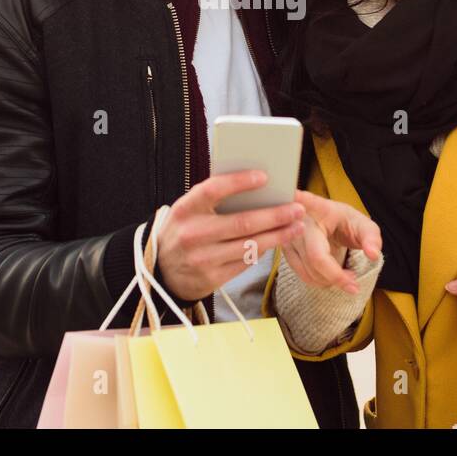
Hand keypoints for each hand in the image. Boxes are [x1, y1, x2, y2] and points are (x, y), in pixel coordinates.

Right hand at [155, 170, 305, 302]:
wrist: (159, 271)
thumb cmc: (182, 231)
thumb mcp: (188, 210)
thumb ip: (213, 199)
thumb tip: (255, 186)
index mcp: (184, 210)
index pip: (213, 190)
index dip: (239, 182)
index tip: (264, 177)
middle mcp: (192, 234)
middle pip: (242, 223)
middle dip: (274, 215)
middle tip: (296, 208)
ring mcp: (202, 259)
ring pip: (249, 245)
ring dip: (278, 235)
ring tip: (297, 225)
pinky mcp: (212, 278)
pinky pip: (245, 262)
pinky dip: (264, 250)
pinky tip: (278, 241)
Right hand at [282, 190, 381, 294]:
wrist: (330, 227)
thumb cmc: (345, 223)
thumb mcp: (363, 226)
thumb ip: (372, 238)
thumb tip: (373, 254)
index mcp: (319, 208)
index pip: (307, 202)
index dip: (298, 199)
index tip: (293, 195)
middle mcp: (299, 222)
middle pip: (315, 256)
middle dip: (336, 275)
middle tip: (354, 283)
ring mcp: (290, 237)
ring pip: (308, 270)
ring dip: (329, 281)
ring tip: (346, 278)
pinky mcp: (287, 252)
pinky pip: (301, 274)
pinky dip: (319, 281)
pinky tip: (332, 277)